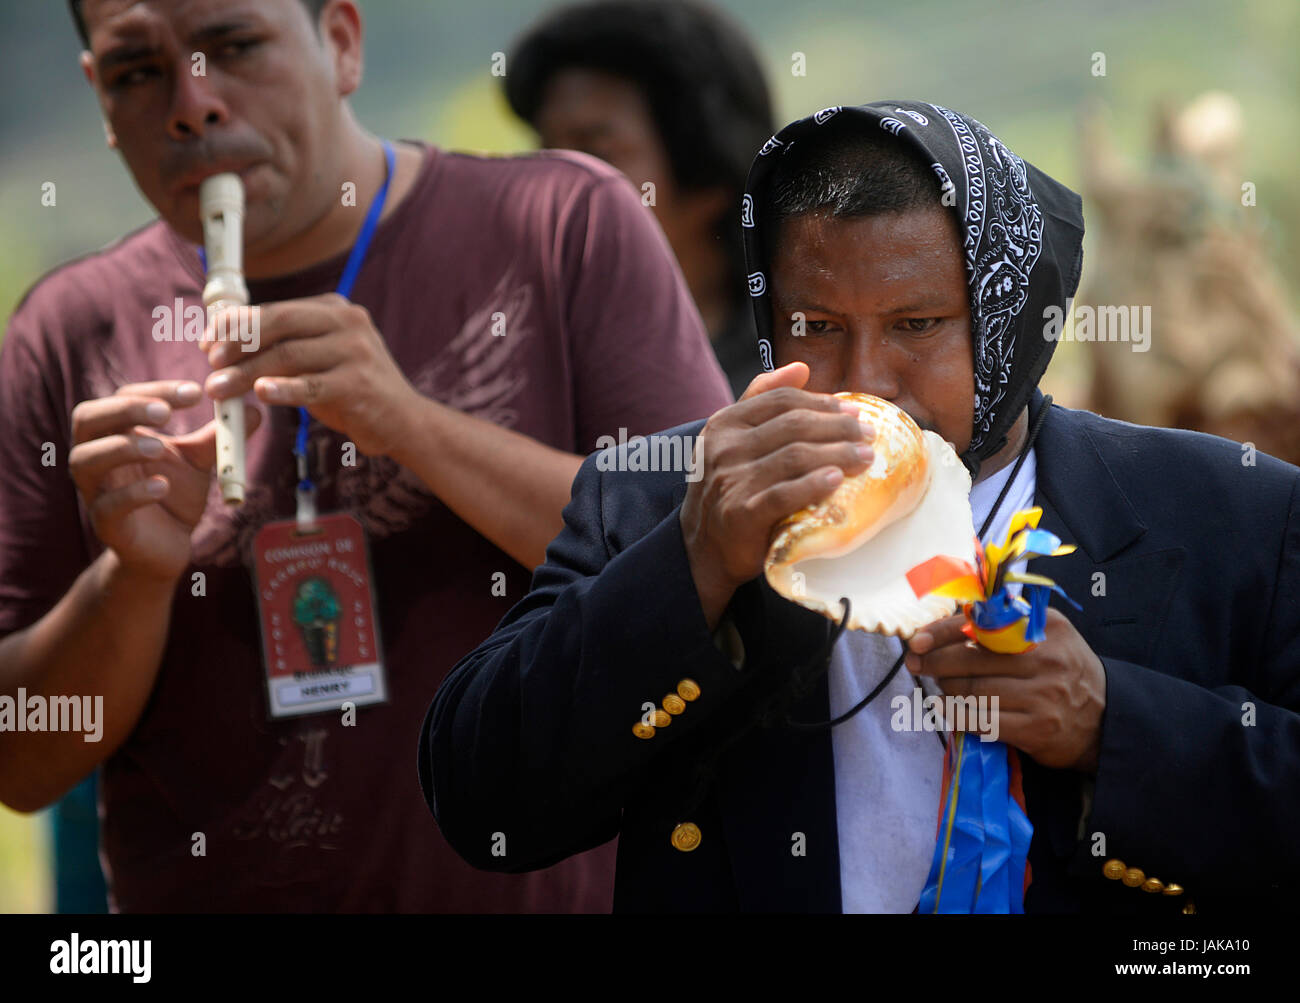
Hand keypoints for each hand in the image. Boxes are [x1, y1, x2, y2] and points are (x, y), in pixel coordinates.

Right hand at [69, 380, 262, 582]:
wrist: (165, 547)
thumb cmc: (174, 494)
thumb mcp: (197, 462)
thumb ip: (218, 437)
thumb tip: (255, 411)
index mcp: (117, 433)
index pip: (125, 397)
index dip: (157, 390)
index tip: (197, 392)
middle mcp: (97, 455)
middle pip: (88, 418)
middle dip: (125, 410)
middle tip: (166, 413)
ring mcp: (96, 489)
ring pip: (86, 459)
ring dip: (122, 448)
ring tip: (160, 448)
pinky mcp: (105, 523)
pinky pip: (107, 504)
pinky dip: (133, 493)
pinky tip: (161, 487)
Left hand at [202, 293, 423, 456]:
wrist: (404, 421)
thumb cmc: (352, 390)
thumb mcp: (319, 359)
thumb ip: (284, 345)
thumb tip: (224, 340)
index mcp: (335, 309)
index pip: (274, 309)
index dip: (234, 325)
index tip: (207, 344)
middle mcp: (347, 322)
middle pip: (278, 323)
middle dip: (237, 342)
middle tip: (209, 362)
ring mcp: (356, 351)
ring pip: (287, 356)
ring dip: (246, 373)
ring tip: (219, 390)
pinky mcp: (359, 384)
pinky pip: (311, 386)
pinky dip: (282, 389)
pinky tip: (261, 394)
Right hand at [679, 362, 874, 629]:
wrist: (703, 547)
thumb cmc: (728, 489)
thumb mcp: (733, 440)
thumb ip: (762, 401)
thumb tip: (802, 368)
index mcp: (725, 424)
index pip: (780, 401)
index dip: (821, 402)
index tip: (852, 411)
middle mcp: (725, 448)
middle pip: (794, 425)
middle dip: (838, 427)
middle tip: (868, 433)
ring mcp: (732, 480)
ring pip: (795, 456)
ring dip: (838, 453)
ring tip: (866, 457)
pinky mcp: (743, 513)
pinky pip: (785, 493)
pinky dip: (814, 484)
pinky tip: (837, 479)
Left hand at [905, 607, 1106, 771]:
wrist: (1105, 718)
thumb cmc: (1063, 671)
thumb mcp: (1045, 636)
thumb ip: (1004, 625)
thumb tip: (945, 627)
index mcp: (1044, 627)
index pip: (981, 624)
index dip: (941, 633)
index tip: (917, 640)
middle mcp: (1046, 659)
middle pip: (972, 659)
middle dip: (935, 661)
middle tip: (916, 663)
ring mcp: (1042, 695)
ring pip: (974, 690)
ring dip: (947, 688)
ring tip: (940, 685)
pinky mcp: (1036, 728)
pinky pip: (983, 720)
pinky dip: (958, 715)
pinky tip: (945, 709)